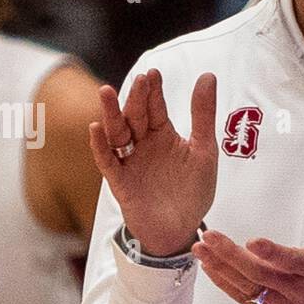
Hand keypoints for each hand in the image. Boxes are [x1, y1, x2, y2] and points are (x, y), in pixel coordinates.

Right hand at [89, 68, 217, 255]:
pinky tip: (96, 128)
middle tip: (140, 79)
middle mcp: (143, 145)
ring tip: (107, 92)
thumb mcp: (204, 150)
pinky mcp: (120, 182)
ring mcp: (130, 162)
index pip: (155, 107)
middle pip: (136, 116)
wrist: (182, 230)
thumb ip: (203, 115)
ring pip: (117, 133)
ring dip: (111, 113)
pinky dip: (101, 146)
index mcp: (163, 135)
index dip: (154, 91)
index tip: (153, 73)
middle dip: (136, 98)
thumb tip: (208, 75)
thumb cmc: (193, 192)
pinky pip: (107, 162)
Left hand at [192, 161, 303, 303]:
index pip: (293, 262)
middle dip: (231, 256)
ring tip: (201, 250)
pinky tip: (210, 267)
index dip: (272, 253)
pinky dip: (226, 284)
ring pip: (249, 289)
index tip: (252, 241)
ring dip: (222, 269)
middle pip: (261, 274)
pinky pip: (246, 300)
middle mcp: (301, 291)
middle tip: (208, 237)